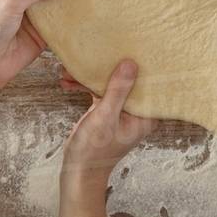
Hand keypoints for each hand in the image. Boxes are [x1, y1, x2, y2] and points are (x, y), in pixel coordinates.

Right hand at [61, 61, 156, 181]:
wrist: (77, 172)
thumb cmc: (93, 151)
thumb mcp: (104, 117)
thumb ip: (117, 91)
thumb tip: (131, 64)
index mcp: (146, 115)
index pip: (150, 83)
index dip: (143, 65)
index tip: (135, 45)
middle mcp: (137, 111)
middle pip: (128, 80)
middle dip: (110, 66)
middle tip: (98, 50)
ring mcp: (121, 110)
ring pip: (110, 84)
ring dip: (91, 77)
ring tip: (69, 71)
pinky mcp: (107, 110)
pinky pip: (99, 91)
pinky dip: (84, 86)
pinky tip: (67, 82)